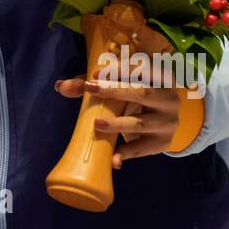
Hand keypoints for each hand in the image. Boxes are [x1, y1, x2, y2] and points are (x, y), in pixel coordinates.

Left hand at [55, 59, 181, 169]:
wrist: (162, 121)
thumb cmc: (134, 96)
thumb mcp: (119, 86)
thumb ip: (92, 84)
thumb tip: (60, 86)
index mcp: (160, 77)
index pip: (140, 68)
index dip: (117, 70)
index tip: (95, 74)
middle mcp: (168, 97)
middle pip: (142, 93)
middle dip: (116, 91)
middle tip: (90, 90)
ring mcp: (168, 121)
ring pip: (141, 123)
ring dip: (118, 124)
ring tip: (96, 124)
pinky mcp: (164, 142)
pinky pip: (143, 148)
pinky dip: (127, 153)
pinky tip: (114, 160)